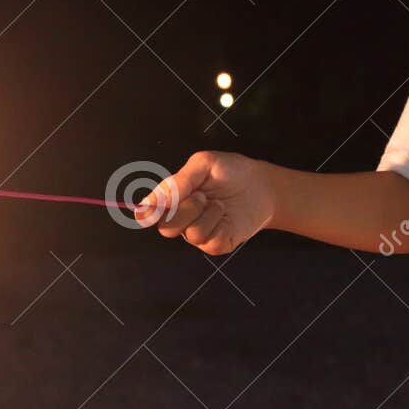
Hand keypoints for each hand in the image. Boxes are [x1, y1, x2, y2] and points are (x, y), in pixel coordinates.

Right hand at [136, 151, 274, 255]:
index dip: (147, 214)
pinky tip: (226, 215)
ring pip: (191, 234)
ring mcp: (199, 233)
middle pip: (167, 228)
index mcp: (173, 198)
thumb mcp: (204, 164)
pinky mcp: (218, 244)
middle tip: (203, 196)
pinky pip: (211, 242)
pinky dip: (221, 226)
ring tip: (220, 204)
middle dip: (185, 210)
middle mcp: (182, 218)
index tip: (149, 212)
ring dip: (208, 215)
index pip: (150, 212)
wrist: (261, 184)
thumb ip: (179, 181)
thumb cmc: (230, 171)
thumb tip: (151, 201)